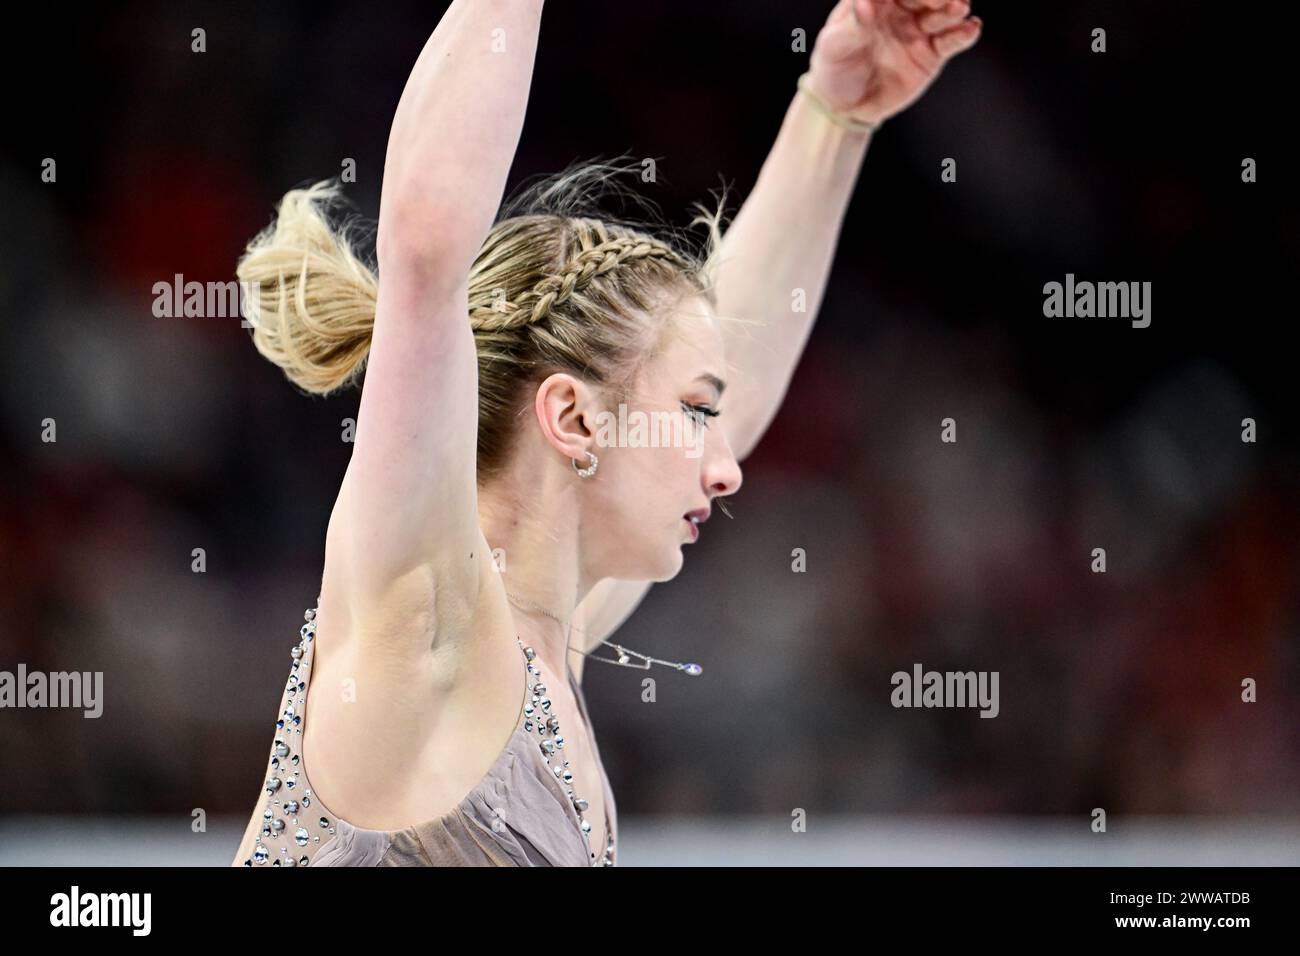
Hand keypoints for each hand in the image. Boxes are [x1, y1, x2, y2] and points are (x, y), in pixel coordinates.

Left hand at [806, 0, 981, 125]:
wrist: (846, 106)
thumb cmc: (834, 68)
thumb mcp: (835, 47)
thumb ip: (852, 26)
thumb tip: (865, 4)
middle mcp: (901, 8)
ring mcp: (919, 28)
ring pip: (942, 12)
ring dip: (953, 8)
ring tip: (960, 8)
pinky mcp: (932, 53)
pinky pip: (952, 40)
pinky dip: (963, 34)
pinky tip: (971, 28)